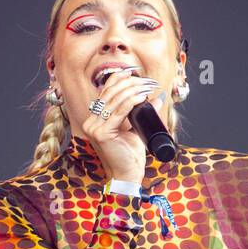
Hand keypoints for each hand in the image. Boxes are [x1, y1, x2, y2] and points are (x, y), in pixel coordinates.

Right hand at [77, 68, 162, 182]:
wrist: (128, 175)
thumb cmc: (130, 155)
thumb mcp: (135, 128)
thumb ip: (140, 113)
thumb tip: (156, 98)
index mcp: (95, 118)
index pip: (105, 91)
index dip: (119, 78)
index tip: (135, 73)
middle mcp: (90, 121)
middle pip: (110, 92)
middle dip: (130, 83)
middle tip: (147, 81)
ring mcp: (93, 127)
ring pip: (115, 99)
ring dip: (134, 90)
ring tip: (148, 87)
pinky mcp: (101, 133)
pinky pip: (119, 111)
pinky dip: (132, 101)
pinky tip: (142, 96)